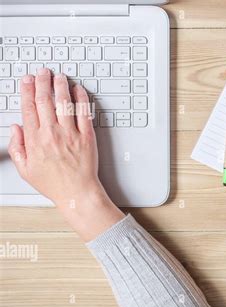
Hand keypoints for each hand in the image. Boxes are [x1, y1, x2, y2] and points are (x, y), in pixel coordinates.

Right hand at [8, 68, 123, 240]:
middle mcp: (52, 134)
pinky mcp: (87, 137)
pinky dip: (81, 99)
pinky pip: (84, 113)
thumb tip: (15, 127)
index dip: (27, 91)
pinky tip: (78, 90)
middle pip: (45, 101)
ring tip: (59, 76)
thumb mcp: (25, 169)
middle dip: (42, 82)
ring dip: (60, 86)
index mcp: (35, 140)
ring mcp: (70, 134)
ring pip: (64, 103)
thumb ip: (17, 147)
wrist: (77, 193)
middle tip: (42, 72)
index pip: (29, 108)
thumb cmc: (53, 183)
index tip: (27, 80)